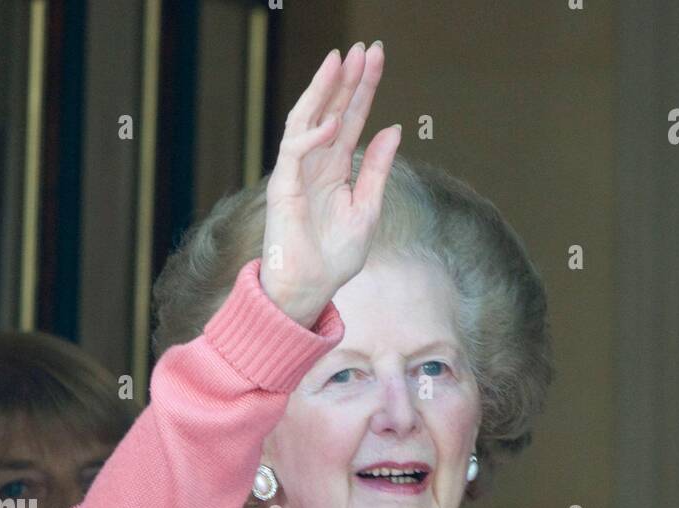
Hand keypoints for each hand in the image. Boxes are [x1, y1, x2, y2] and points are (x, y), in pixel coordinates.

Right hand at [260, 41, 400, 322]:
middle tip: (362, 48)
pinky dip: (312, 136)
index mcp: (337, 167)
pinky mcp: (284, 187)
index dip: (364, 88)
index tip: (376, 57)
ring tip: (339, 62)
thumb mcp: (368, 208)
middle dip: (346, 79)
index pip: (351, 118)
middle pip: (331, 109)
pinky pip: (294, 151)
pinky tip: (331, 122)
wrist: (312, 287)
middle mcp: (316, 162)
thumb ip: (378, 169)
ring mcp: (297, 171)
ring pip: (308, 119)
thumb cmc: (336, 256)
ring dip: (323, 91)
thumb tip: (394, 128)